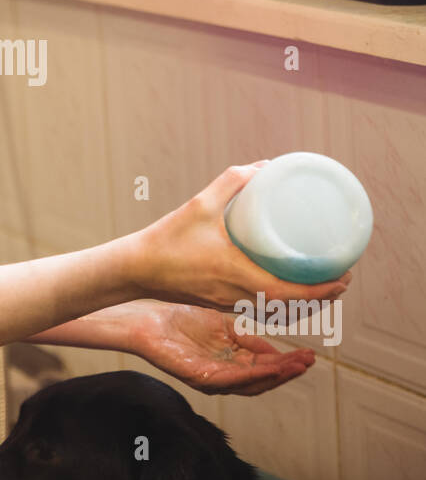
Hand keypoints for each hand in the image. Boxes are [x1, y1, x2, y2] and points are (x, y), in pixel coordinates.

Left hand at [111, 297, 315, 395]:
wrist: (146, 318)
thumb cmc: (178, 319)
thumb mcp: (221, 326)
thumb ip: (245, 337)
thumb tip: (274, 348)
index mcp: (229, 362)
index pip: (264, 367)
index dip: (287, 363)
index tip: (308, 356)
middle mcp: (223, 375)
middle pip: (262, 380)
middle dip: (288, 372)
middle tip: (309, 362)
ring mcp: (212, 378)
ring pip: (251, 384)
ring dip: (276, 376)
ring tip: (297, 367)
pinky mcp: (199, 377)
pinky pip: (231, 380)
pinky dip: (254, 376)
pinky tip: (271, 369)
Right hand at [128, 162, 352, 310]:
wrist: (134, 269)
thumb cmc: (166, 238)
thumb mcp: (201, 203)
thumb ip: (232, 181)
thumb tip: (263, 167)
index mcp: (237, 275)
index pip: (292, 294)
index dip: (324, 290)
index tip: (345, 276)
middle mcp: (237, 296)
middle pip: (293, 309)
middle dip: (323, 298)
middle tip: (342, 277)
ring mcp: (229, 303)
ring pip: (278, 312)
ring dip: (304, 303)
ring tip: (322, 285)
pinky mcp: (220, 303)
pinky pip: (261, 309)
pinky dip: (282, 303)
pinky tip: (285, 288)